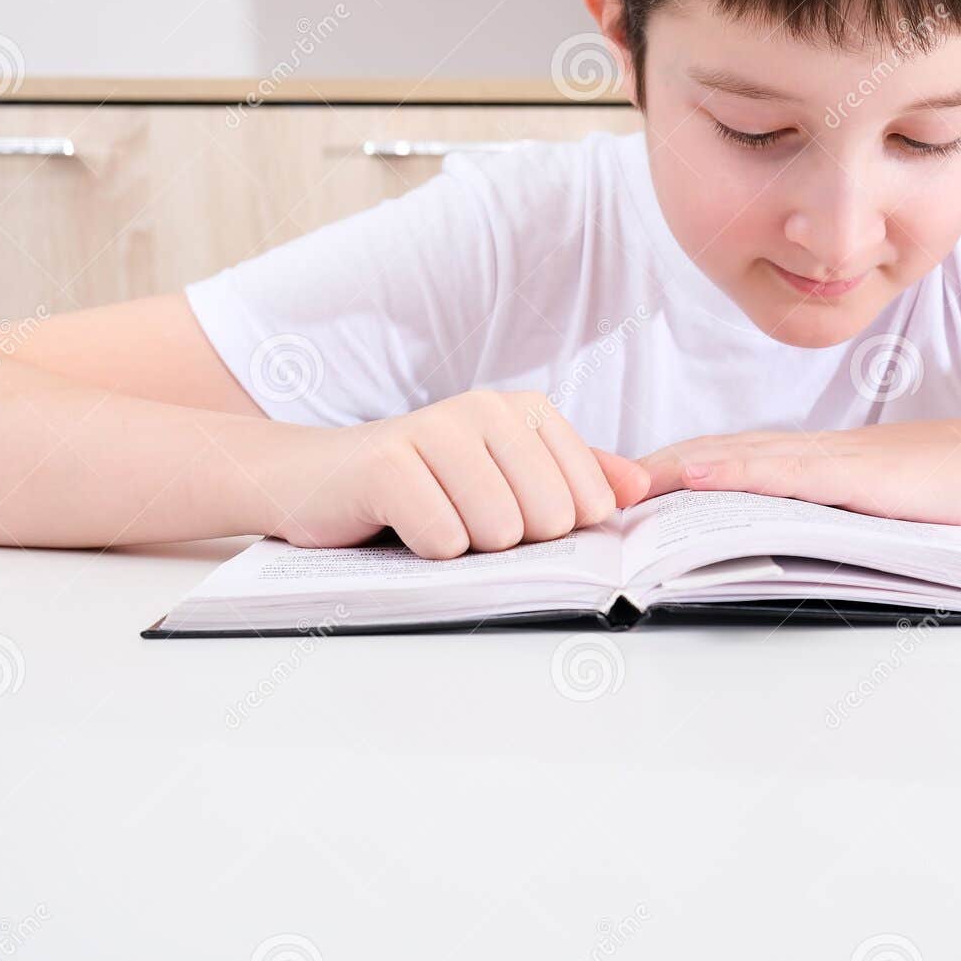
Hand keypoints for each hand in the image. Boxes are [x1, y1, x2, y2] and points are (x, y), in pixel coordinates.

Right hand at [249, 390, 649, 557]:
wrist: (319, 480)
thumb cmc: (422, 486)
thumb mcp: (505, 478)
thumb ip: (577, 477)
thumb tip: (641, 489)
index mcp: (525, 411)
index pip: (591, 501)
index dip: (555, 531)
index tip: (511, 515)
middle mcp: (485, 408)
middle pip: (550, 519)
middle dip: (510, 541)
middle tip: (465, 518)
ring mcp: (435, 429)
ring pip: (499, 533)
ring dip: (465, 548)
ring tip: (433, 518)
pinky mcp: (388, 464)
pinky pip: (444, 540)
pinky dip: (426, 552)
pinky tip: (402, 525)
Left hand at [636, 418, 960, 537]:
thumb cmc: (958, 493)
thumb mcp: (877, 510)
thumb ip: (829, 518)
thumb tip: (781, 543)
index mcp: (813, 463)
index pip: (723, 461)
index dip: (666, 473)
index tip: (617, 494)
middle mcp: (813, 452)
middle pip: (712, 454)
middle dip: (649, 472)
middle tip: (591, 493)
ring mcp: (834, 460)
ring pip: (736, 458)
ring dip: (672, 470)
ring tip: (618, 486)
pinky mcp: (860, 475)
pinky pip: (784, 470)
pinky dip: (733, 471)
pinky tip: (693, 475)